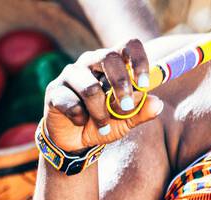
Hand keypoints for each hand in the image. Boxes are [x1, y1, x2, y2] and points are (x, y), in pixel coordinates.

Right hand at [44, 38, 162, 153]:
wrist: (74, 141)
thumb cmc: (102, 123)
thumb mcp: (126, 120)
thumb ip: (141, 111)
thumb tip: (156, 103)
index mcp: (111, 62)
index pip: (128, 45)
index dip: (139, 61)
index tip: (144, 85)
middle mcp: (89, 62)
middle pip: (108, 57)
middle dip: (120, 84)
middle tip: (126, 107)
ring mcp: (69, 75)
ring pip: (90, 87)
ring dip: (100, 113)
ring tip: (103, 128)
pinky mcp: (54, 91)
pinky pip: (71, 104)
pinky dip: (80, 119)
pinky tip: (80, 123)